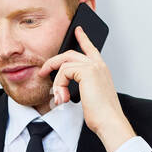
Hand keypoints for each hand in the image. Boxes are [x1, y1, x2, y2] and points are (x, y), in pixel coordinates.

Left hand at [38, 25, 136, 151]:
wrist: (109, 121)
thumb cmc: (101, 114)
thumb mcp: (90, 96)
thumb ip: (81, 86)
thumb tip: (63, 86)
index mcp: (101, 70)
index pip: (91, 49)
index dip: (83, 38)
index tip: (77, 30)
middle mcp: (99, 65)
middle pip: (70, 54)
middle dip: (53, 62)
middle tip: (42, 71)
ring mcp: (93, 67)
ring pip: (64, 65)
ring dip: (57, 83)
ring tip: (60, 98)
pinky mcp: (87, 71)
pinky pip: (64, 72)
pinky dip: (59, 85)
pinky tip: (63, 97)